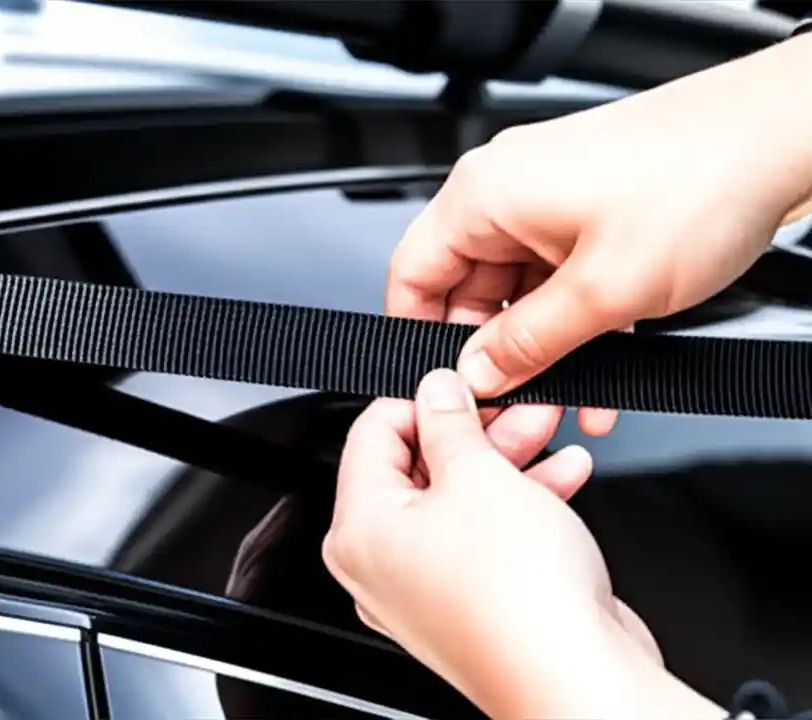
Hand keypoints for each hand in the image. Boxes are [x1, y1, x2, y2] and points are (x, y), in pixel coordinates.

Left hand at [323, 370, 721, 718]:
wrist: (577, 676)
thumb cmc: (520, 597)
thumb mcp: (480, 474)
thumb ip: (451, 422)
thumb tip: (436, 391)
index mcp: (358, 530)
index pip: (370, 434)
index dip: (419, 398)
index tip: (460, 380)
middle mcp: (380, 565)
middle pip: (416, 467)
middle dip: (474, 428)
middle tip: (513, 401)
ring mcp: (424, 590)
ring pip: (457, 500)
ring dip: (506, 459)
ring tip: (547, 428)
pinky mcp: (470, 604)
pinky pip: (484, 536)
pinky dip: (519, 502)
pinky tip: (562, 474)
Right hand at [387, 33, 811, 437]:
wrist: (782, 139)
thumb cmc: (700, 181)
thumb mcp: (603, 291)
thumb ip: (528, 343)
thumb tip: (479, 374)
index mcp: (484, 196)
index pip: (411, 275)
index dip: (417, 338)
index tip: (438, 387)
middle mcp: (508, 191)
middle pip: (466, 290)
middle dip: (492, 356)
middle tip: (515, 406)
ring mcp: (550, 198)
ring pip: (519, 292)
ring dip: (542, 349)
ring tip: (571, 398)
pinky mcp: (589, 209)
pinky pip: (560, 278)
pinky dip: (575, 324)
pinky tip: (604, 368)